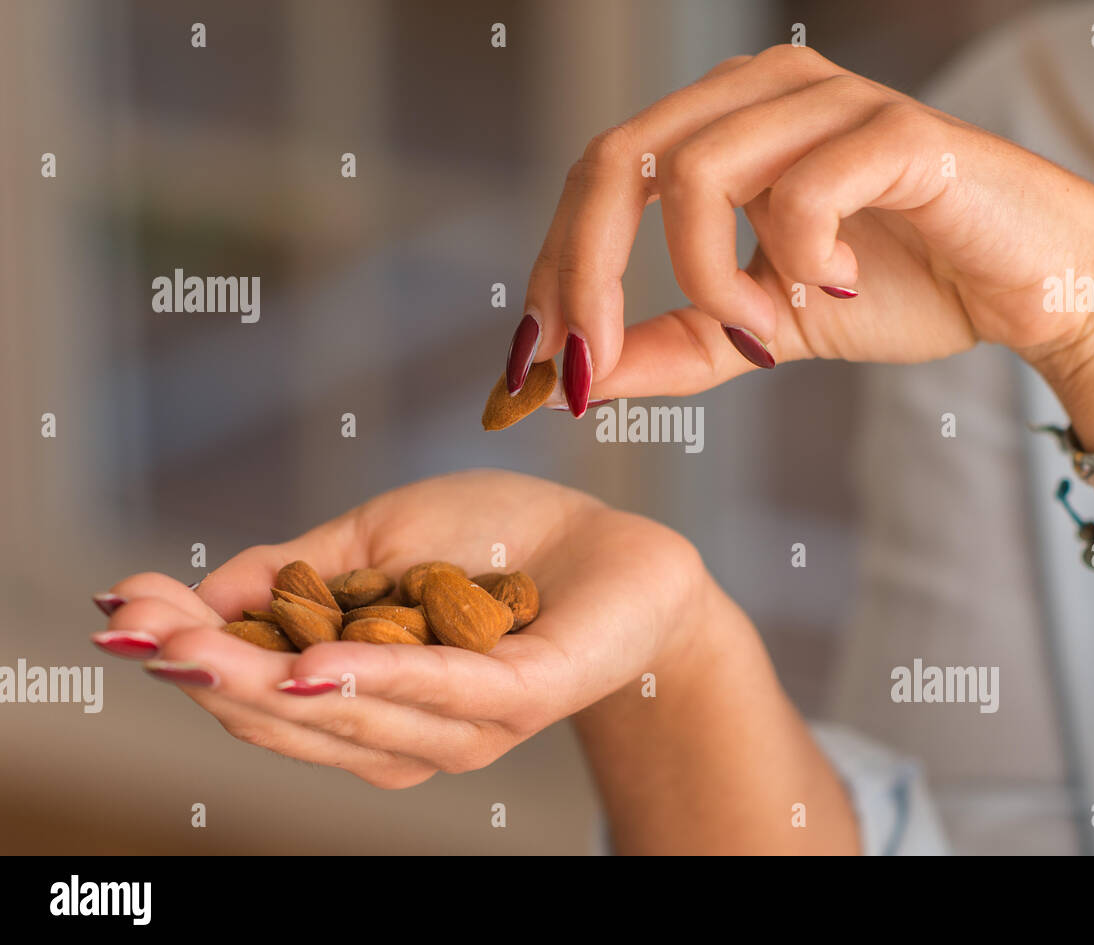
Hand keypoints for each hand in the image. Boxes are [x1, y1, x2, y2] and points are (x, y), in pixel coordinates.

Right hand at [91, 470, 706, 787]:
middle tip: (141, 633)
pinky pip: (444, 695)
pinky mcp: (523, 699)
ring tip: (198, 647)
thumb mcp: (377, 539)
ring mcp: (465, 726)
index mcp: (366, 695)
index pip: (266, 687)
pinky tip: (316, 662)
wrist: (617, 549)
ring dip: (272, 682)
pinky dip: (378, 679)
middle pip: (295, 714)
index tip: (122, 613)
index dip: (194, 654)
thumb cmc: (499, 542)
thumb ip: (292, 571)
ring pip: (355, 716)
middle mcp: (407, 729)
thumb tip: (182, 595)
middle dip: (214, 673)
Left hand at [508, 43, 1093, 414]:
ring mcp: (828, 98)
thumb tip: (578, 379)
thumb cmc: (906, 288)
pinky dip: (803, 264)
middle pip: (616, 159)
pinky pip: (800, 193)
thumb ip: (675, 345)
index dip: (553, 268)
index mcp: (722, 121)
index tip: (538, 365)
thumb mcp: (761, 329)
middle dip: (585, 276)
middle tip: (593, 367)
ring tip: (769, 331)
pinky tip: (846, 288)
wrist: (1034, 290)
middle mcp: (762, 89)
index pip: (597, 175)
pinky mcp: (896, 130)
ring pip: (694, 176)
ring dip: (712, 282)